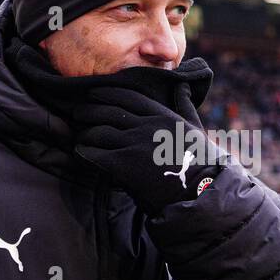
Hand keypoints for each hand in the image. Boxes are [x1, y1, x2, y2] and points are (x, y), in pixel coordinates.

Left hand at [71, 83, 225, 214]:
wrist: (200, 194)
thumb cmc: (202, 164)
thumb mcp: (196, 129)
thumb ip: (185, 105)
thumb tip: (183, 85)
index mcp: (163, 116)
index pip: (127, 96)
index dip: (107, 92)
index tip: (94, 93)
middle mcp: (146, 126)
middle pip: (108, 111)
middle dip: (89, 110)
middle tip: (77, 112)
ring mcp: (134, 145)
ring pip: (99, 132)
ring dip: (85, 133)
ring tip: (80, 136)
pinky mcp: (124, 165)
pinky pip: (95, 154)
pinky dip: (84, 152)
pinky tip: (81, 152)